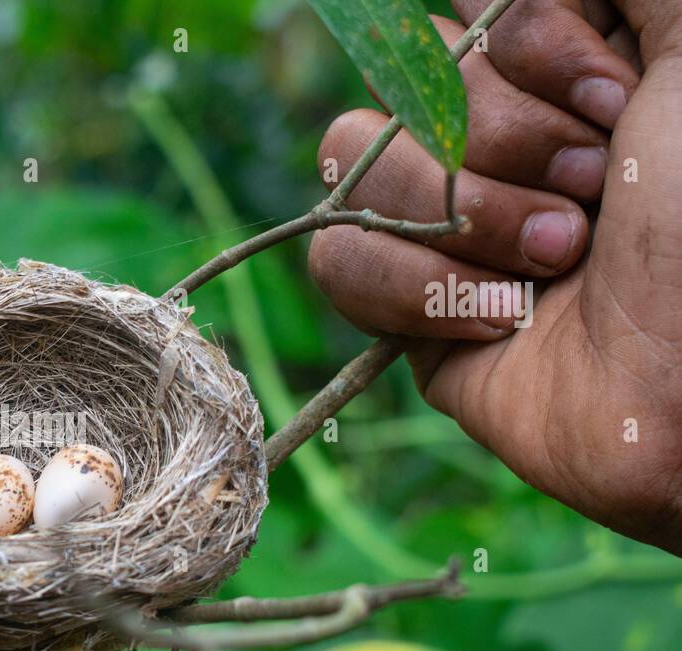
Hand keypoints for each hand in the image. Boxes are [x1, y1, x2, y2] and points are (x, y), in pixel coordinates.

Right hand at [308, 0, 681, 554]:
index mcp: (566, 76)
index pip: (468, 15)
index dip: (527, 43)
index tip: (616, 95)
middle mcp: (496, 145)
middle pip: (405, 82)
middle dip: (506, 139)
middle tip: (598, 191)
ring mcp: (442, 227)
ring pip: (352, 161)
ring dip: (463, 214)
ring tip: (559, 258)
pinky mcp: (405, 313)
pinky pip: (338, 260)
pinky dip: (414, 285)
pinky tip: (504, 317)